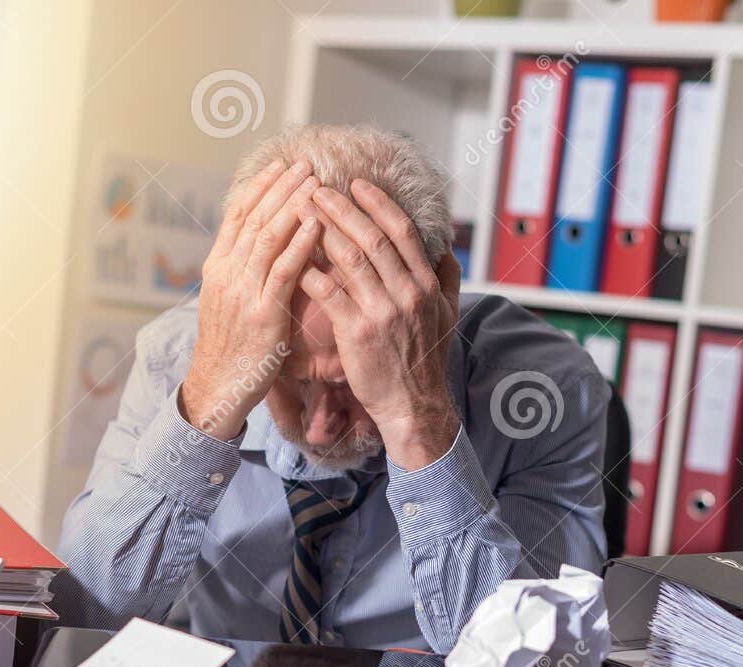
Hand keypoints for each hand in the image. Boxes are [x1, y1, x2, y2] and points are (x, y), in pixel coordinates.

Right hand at [181, 159, 322, 439]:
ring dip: (293, 206)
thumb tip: (265, 242)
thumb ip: (246, 271)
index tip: (282, 165)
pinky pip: (282, 272)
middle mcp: (226, 273)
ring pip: (267, 237)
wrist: (218, 387)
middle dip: (281, 187)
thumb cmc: (233, 346)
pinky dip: (300, 245)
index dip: (261, 186)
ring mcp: (242, 293)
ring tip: (315, 184)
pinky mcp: (262, 315)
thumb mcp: (232, 301)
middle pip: (254, 217)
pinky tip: (317, 226)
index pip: (238, 214)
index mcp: (217, 267)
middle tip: (305, 163)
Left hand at [299, 180, 461, 470]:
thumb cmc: (425, 360)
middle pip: (372, 238)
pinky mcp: (357, 333)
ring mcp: (382, 313)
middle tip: (317, 188)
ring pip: (350, 260)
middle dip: (343, 209)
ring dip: (324, 232)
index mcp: (426, 284)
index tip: (357, 184)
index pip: (402, 232)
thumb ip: (446, 278)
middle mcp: (407, 293)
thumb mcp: (447, 315)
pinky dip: (312, 273)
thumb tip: (444, 248)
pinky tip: (294, 258)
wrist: (413, 405)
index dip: (379, 204)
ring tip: (302, 211)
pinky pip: (330, 294)